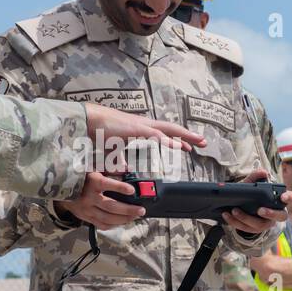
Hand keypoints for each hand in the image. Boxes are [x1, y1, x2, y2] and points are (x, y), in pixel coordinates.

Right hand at [54, 171, 146, 229]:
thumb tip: (127, 167)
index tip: (132, 190)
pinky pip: (101, 224)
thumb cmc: (82, 175)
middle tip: (141, 211)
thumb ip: (110, 167)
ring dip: (124, 219)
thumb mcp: (94, 166)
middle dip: (128, 210)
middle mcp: (89, 197)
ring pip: (107, 218)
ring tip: (135, 217)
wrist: (61, 187)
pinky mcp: (85, 217)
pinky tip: (122, 222)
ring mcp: (87, 209)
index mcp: (92, 181)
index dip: (120, 188)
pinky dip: (113, 225)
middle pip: (111, 206)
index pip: (107, 184)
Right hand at [83, 103, 204, 156]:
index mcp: (141, 129)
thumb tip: (122, 168)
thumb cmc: (99, 133)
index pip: (163, 134)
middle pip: (172, 129)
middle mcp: (145, 125)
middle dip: (188, 136)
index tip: (187, 147)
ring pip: (169, 130)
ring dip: (185, 136)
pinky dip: (168, 141)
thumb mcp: (113, 150)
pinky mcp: (137, 129)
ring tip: (198, 142)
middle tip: (203, 142)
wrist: (88, 122)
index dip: (176, 140)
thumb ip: (119, 159)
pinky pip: (156, 135)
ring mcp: (142, 125)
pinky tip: (178, 146)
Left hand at [222, 170, 291, 234]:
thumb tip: (263, 172)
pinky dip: (235, 222)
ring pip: (261, 225)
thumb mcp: (251, 184)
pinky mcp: (254, 229)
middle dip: (271, 214)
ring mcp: (266, 223)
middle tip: (260, 210)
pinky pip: (246, 229)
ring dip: (247, 218)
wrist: (241, 205)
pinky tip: (227, 215)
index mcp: (279, 200)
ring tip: (235, 210)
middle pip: (280, 216)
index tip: (283, 197)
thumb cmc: (251, 194)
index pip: (291, 198)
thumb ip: (255, 177)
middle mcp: (276, 213)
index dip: (289, 198)